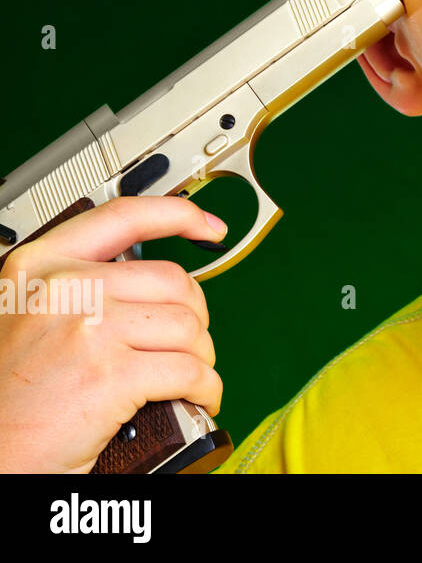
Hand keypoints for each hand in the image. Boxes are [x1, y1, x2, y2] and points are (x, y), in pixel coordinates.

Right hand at [0, 196, 225, 472]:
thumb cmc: (10, 397)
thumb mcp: (30, 318)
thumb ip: (80, 288)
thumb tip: (152, 279)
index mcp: (39, 268)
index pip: (124, 217)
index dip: (179, 215)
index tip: (209, 226)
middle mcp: (63, 290)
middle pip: (174, 283)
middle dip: (194, 318)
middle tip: (186, 345)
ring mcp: (88, 330)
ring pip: (187, 327)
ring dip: (200, 357)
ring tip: (186, 377)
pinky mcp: (111, 376)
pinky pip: (190, 370)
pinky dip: (205, 388)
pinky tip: (197, 398)